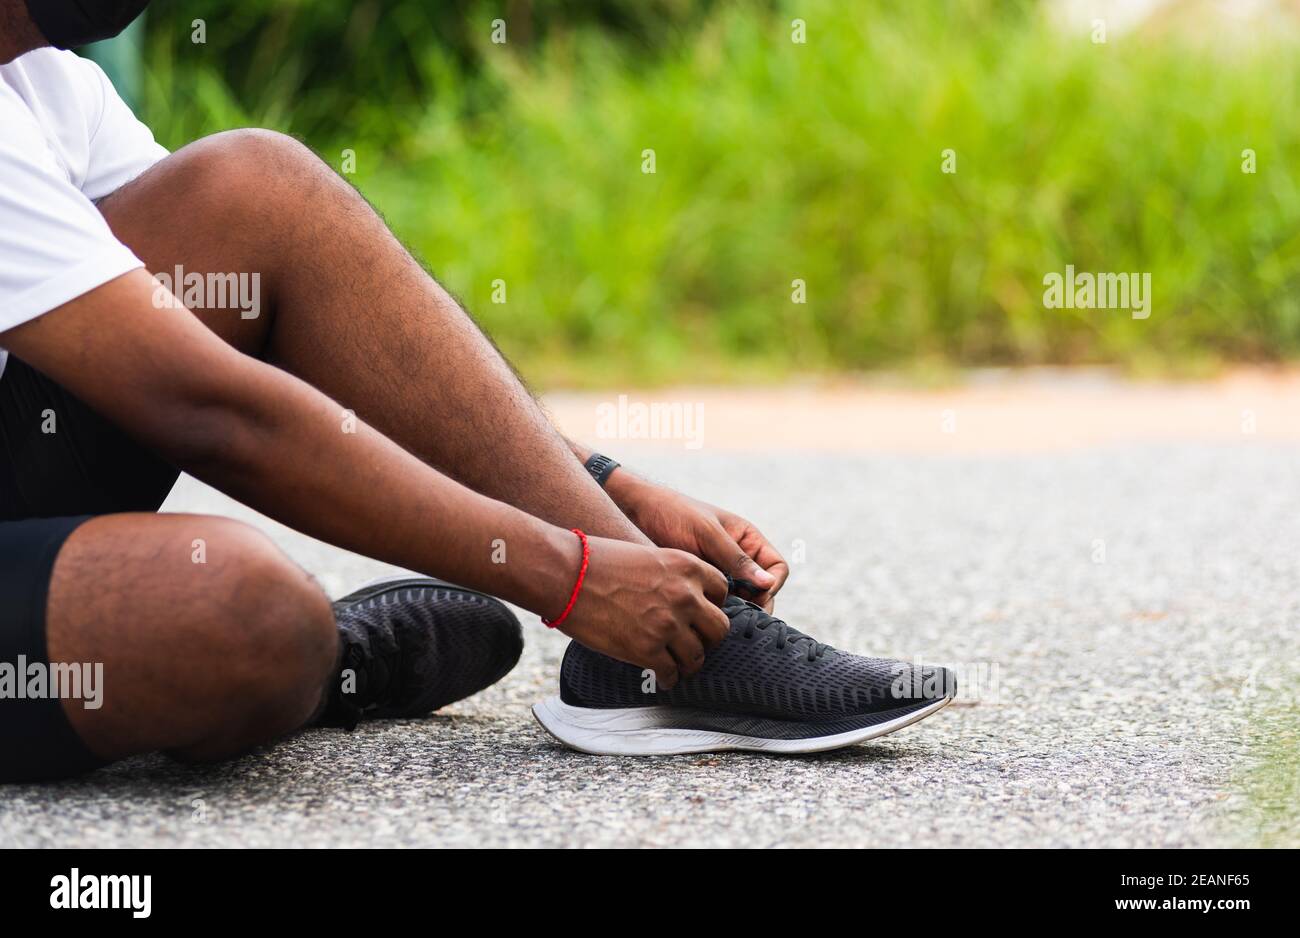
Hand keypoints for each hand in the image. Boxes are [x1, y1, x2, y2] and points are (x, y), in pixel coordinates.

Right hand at [556, 535, 729, 687]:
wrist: (566, 573)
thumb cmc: (598, 560)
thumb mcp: (647, 554)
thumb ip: (671, 575)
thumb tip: (680, 597)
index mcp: (687, 567)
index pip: (722, 591)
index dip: (712, 605)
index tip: (702, 615)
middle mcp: (685, 596)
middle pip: (719, 628)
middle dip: (708, 639)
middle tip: (696, 643)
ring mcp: (667, 624)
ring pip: (697, 656)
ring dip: (689, 664)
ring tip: (679, 666)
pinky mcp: (647, 649)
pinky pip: (671, 673)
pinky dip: (668, 679)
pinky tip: (661, 677)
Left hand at [610, 475, 789, 610]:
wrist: (637, 512)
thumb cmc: (674, 513)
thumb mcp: (706, 533)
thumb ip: (736, 558)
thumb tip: (768, 584)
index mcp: (748, 539)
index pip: (777, 568)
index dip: (772, 585)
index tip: (756, 599)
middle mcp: (739, 557)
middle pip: (762, 589)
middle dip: (756, 604)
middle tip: (738, 618)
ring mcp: (720, 572)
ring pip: (741, 599)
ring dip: (735, 610)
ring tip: (720, 619)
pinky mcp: (701, 584)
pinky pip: (718, 602)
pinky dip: (716, 611)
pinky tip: (705, 618)